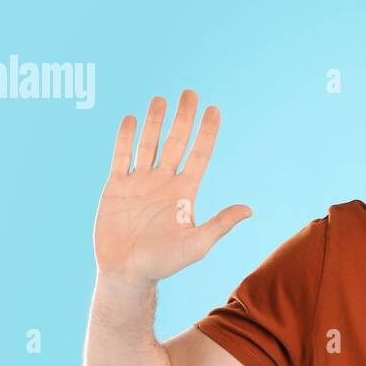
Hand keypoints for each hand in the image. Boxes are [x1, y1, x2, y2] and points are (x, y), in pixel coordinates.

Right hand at [93, 89, 250, 282]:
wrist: (127, 273)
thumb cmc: (164, 263)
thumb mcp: (197, 244)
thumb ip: (220, 224)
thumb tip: (249, 209)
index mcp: (184, 192)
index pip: (199, 154)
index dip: (207, 132)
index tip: (214, 109)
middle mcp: (164, 182)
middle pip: (176, 141)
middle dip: (183, 118)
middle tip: (190, 93)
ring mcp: (140, 182)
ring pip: (149, 143)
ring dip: (155, 121)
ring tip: (162, 99)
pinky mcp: (116, 186)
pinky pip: (121, 156)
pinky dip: (125, 137)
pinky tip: (131, 119)